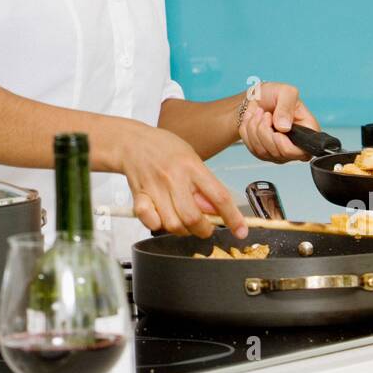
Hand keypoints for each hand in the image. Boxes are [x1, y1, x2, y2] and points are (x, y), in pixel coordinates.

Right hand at [118, 121, 248, 239]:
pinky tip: (162, 218)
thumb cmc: (166, 149)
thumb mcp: (193, 159)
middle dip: (204, 230)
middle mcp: (174, 178)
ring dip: (183, 230)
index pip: (219, 197)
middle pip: (193, 217)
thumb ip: (204, 185)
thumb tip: (218, 211)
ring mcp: (155, 188)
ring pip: (173, 224)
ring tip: (185, 223)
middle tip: (206, 228)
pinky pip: (149, 221)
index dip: (233, 218)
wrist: (132, 141)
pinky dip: (158, 225)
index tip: (241, 231)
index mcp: (192, 167)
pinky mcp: (139, 196)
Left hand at [238, 82, 318, 163]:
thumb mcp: (285, 92)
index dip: (286, 145)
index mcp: (307, 131)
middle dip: (266, 131)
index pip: (302, 152)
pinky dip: (248, 132)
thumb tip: (284, 128)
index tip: (276, 131)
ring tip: (259, 113)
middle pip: (279, 153)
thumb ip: (286, 107)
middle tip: (266, 114)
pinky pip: (252, 149)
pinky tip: (253, 121)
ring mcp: (279, 152)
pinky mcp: (264, 153)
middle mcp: (295, 146)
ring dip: (255, 129)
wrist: (258, 98)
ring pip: (263, 152)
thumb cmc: (275, 94)